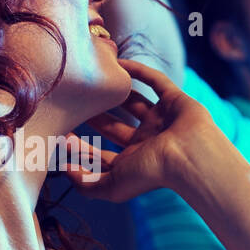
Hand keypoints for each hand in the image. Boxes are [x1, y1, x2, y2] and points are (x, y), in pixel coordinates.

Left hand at [60, 59, 227, 202]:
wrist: (188, 156)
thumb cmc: (151, 173)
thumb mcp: (112, 186)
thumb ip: (87, 184)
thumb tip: (66, 172)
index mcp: (134, 162)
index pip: (103, 154)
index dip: (82, 147)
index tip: (62, 134)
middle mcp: (147, 141)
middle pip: (115, 126)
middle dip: (94, 117)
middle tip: (72, 104)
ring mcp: (161, 120)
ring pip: (134, 103)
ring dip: (114, 95)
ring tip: (93, 82)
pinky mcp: (175, 100)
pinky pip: (156, 81)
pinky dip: (139, 71)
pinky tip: (119, 63)